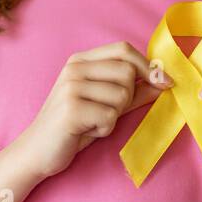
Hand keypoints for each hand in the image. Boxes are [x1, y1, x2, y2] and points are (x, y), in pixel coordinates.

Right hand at [22, 42, 174, 179]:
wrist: (36, 151)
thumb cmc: (73, 127)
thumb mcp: (105, 104)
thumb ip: (133, 92)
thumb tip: (164, 82)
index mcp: (80, 60)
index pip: (124, 49)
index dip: (148, 65)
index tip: (165, 83)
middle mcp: (74, 68)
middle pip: (127, 72)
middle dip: (127, 97)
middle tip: (106, 112)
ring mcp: (70, 87)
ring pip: (122, 95)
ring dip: (114, 116)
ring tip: (92, 122)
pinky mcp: (70, 109)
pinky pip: (110, 117)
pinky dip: (104, 129)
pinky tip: (86, 131)